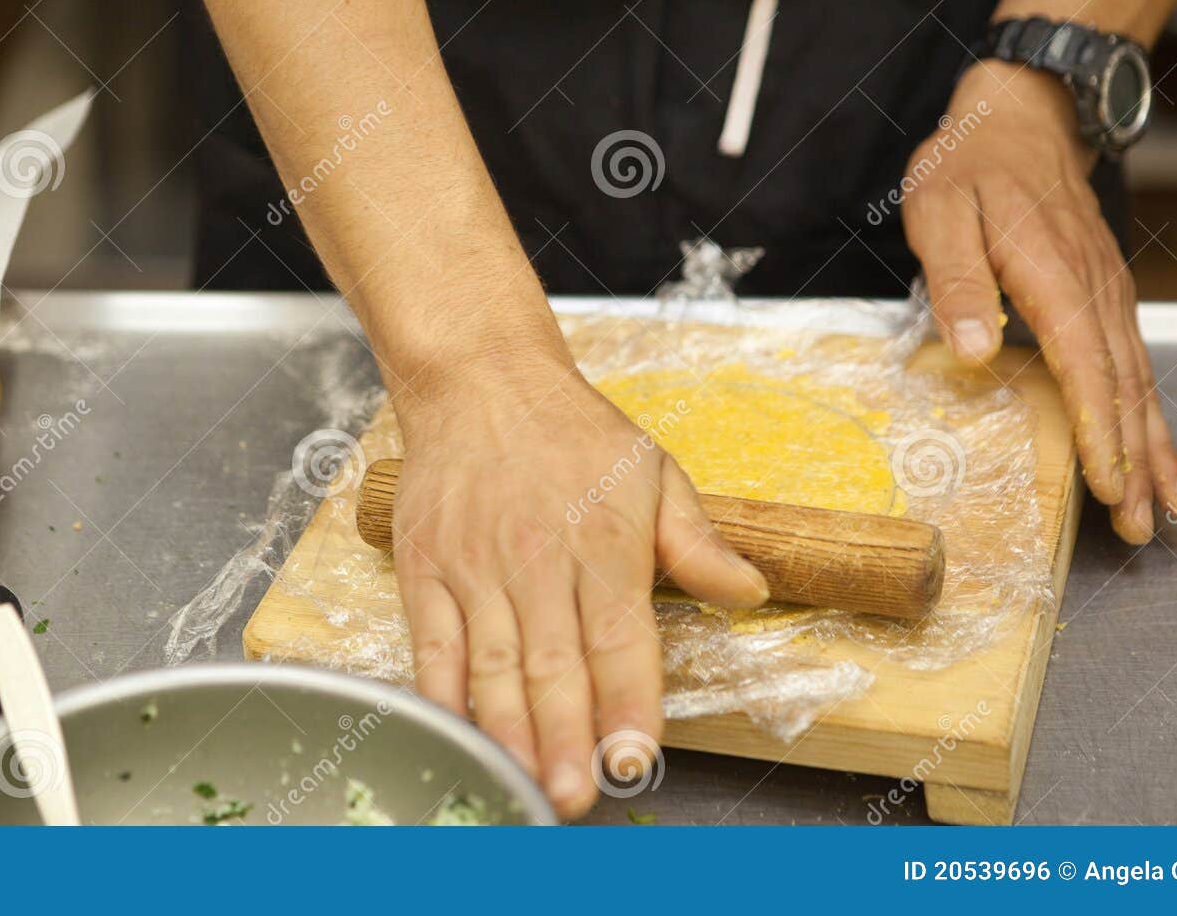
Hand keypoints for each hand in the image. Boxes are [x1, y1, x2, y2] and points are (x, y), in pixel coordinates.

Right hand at [390, 358, 767, 817]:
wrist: (478, 378)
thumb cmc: (569, 428)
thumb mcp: (652, 471)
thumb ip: (697, 543)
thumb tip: (750, 592)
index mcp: (603, 541)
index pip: (620, 639)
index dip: (628, 703)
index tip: (634, 757)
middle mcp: (538, 559)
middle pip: (554, 665)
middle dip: (567, 739)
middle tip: (575, 799)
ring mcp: (475, 567)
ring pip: (491, 666)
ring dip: (510, 732)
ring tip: (525, 786)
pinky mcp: (426, 569)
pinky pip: (432, 646)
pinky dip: (443, 698)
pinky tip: (458, 738)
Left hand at [901, 61, 1176, 541]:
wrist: (1019, 116)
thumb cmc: (968, 166)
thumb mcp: (939, 213)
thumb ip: (956, 282)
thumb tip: (970, 352)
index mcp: (1053, 274)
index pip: (1083, 366)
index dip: (1097, 431)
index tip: (1110, 487)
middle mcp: (1093, 289)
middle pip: (1123, 386)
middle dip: (1135, 461)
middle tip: (1140, 527)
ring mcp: (1107, 292)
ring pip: (1139, 380)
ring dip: (1154, 447)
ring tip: (1169, 509)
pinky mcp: (1105, 295)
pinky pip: (1134, 362)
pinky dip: (1149, 412)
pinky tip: (1155, 448)